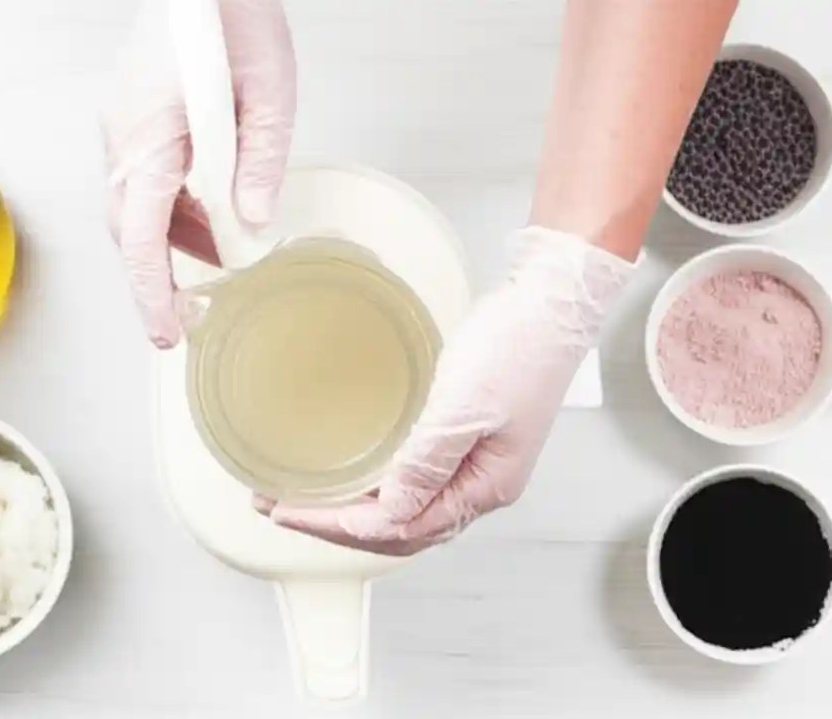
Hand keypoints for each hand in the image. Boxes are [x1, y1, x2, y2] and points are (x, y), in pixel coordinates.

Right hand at [102, 0, 295, 347]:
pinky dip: (171, 208)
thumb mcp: (268, 92)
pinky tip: (210, 213)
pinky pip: (142, 180)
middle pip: (130, 229)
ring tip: (224, 257)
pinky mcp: (130, 117)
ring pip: (136, 207)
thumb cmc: (234, 18)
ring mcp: (120, 126)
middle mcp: (122, 136)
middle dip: (158, 279)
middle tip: (189, 317)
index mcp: (151, 136)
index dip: (151, 291)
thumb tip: (254, 225)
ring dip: (173, 241)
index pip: (141, 235)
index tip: (166, 332)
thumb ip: (261, 162)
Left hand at [260, 228, 634, 554]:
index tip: (288, 512)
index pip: (399, 528)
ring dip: (354, 510)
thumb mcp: (463, 408)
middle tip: (279, 509)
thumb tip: (388, 514)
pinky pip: (414, 479)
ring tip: (304, 498)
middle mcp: (480, 485)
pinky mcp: (467, 437)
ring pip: (405, 508)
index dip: (338, 526)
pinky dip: (377, 486)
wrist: (552, 301)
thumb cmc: (518, 348)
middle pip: (400, 529)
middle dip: (337, 525)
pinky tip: (352, 477)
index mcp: (485, 487)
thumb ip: (425, 464)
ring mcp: (475, 463)